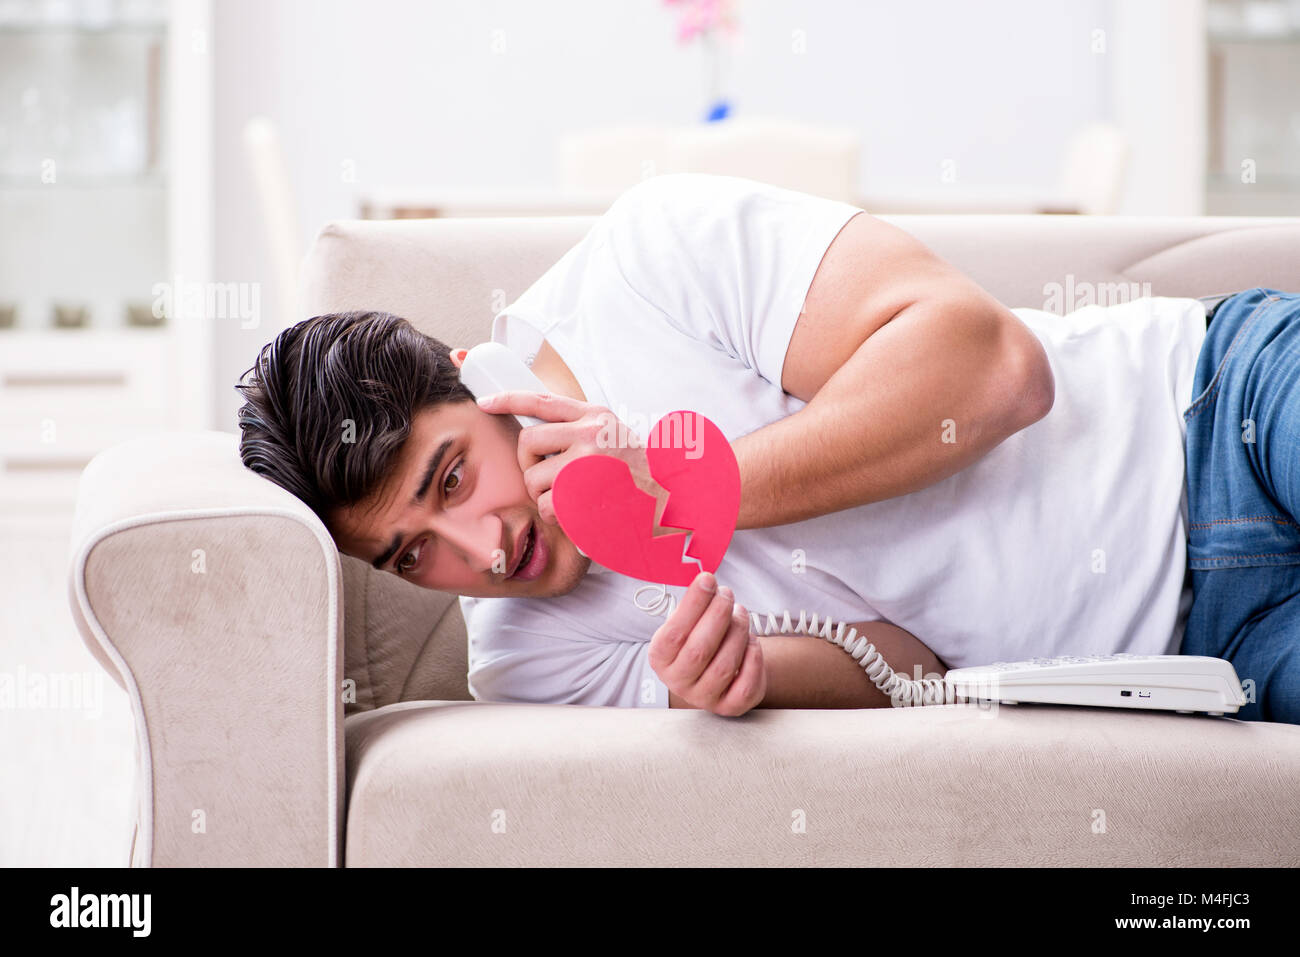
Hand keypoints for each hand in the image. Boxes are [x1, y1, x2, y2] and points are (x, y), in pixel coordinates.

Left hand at [476, 390, 666, 527]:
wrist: (672, 504)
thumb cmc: (640, 475)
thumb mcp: (614, 437)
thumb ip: (580, 430)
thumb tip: (536, 433)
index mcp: (596, 417)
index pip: (542, 400)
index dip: (509, 399)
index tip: (485, 402)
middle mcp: (590, 433)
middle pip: (527, 442)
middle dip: (530, 465)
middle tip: (551, 478)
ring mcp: (585, 463)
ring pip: (533, 478)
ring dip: (546, 495)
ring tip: (575, 498)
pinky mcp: (581, 493)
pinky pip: (547, 506)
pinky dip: (559, 516)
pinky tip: (581, 514)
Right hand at [648, 571, 766, 715]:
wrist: (720, 670)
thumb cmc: (701, 638)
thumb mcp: (689, 622)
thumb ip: (694, 605)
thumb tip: (707, 581)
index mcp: (660, 658)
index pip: (674, 632)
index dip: (693, 605)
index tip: (708, 580)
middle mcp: (678, 682)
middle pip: (699, 650)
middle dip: (718, 616)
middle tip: (727, 595)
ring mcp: (704, 698)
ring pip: (724, 666)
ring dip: (737, 633)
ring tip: (740, 614)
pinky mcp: (730, 707)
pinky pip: (746, 685)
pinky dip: (753, 658)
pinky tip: (751, 641)